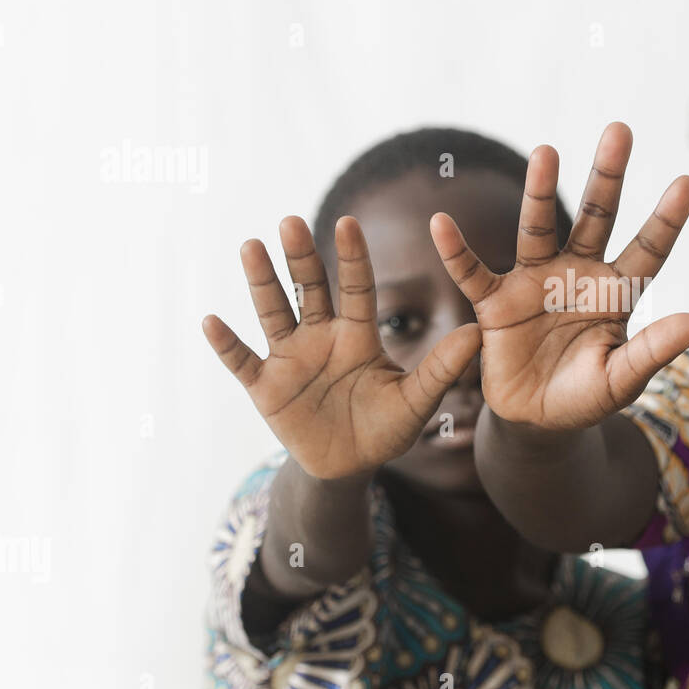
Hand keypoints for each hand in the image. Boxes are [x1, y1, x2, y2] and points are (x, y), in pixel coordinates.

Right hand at [202, 216, 480, 479]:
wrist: (349, 466)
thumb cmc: (386, 429)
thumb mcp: (416, 401)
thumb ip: (442, 368)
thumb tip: (478, 332)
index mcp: (358, 335)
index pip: (356, 288)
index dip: (352, 258)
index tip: (349, 222)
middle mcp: (321, 337)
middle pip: (309, 290)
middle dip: (301, 257)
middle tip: (291, 221)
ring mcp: (290, 359)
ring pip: (273, 313)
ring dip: (261, 283)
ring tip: (251, 247)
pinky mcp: (266, 388)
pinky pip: (243, 362)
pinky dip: (227, 344)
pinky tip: (211, 320)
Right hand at [429, 122, 688, 430]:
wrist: (537, 422)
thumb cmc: (586, 398)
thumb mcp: (622, 379)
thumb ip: (655, 350)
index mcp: (615, 292)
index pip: (648, 249)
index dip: (666, 219)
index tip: (687, 182)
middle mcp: (577, 275)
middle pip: (596, 217)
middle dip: (607, 177)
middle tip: (620, 130)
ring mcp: (534, 282)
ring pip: (538, 229)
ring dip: (539, 192)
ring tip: (546, 151)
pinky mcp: (495, 303)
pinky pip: (473, 273)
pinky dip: (457, 251)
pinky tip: (441, 223)